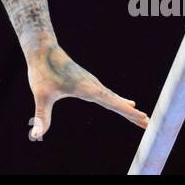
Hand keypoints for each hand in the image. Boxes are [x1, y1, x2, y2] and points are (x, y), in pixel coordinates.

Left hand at [25, 44, 147, 139]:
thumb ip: (42, 116)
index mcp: (87, 88)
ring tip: (142, 117)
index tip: (143, 118)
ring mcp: (92, 82)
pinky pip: (108, 94)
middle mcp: (93, 85)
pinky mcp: (88, 81)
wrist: (42, 48)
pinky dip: (119, 101)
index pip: (111, 103)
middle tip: (149, 123)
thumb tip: (35, 135)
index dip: (127, 112)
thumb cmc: (42, 71)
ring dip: (128, 109)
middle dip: (132, 114)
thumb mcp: (41, 95)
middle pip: (117, 102)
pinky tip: (127, 103)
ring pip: (114, 98)